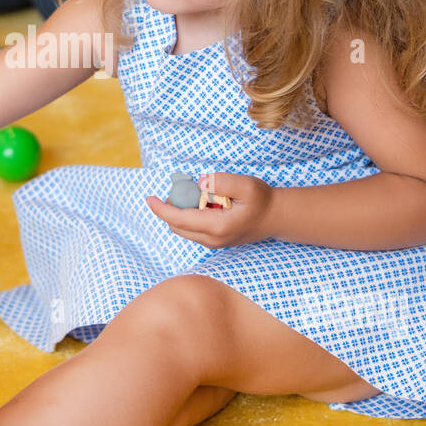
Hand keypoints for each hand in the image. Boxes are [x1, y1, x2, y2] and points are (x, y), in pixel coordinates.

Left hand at [146, 173, 275, 248]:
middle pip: (177, 225)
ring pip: (184, 228)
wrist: (277, 217)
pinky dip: (191, 215)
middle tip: (183, 187)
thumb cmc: (261, 199)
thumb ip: (222, 182)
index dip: (161, 209)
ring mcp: (213, 243)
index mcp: (216, 227)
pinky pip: (193, 229)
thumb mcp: (245, 184)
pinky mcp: (215, 242)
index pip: (178, 220)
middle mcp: (212, 240)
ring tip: (198, 193)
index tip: (149, 198)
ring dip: (182, 211)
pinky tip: (205, 202)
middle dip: (172, 207)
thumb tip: (200, 183)